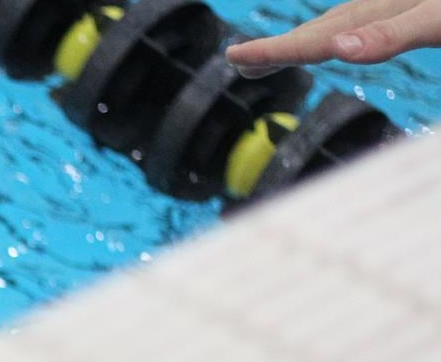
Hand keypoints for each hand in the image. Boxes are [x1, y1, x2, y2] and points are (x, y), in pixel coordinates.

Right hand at [226, 0, 440, 74]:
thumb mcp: (440, 20)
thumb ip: (392, 33)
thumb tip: (337, 49)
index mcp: (381, 12)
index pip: (319, 37)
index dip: (274, 50)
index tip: (234, 57)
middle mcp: (383, 6)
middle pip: (321, 31)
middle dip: (279, 48)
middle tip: (238, 61)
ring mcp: (398, 6)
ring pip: (341, 24)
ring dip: (305, 41)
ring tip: (276, 55)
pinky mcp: (415, 9)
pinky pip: (368, 22)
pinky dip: (344, 33)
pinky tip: (346, 39)